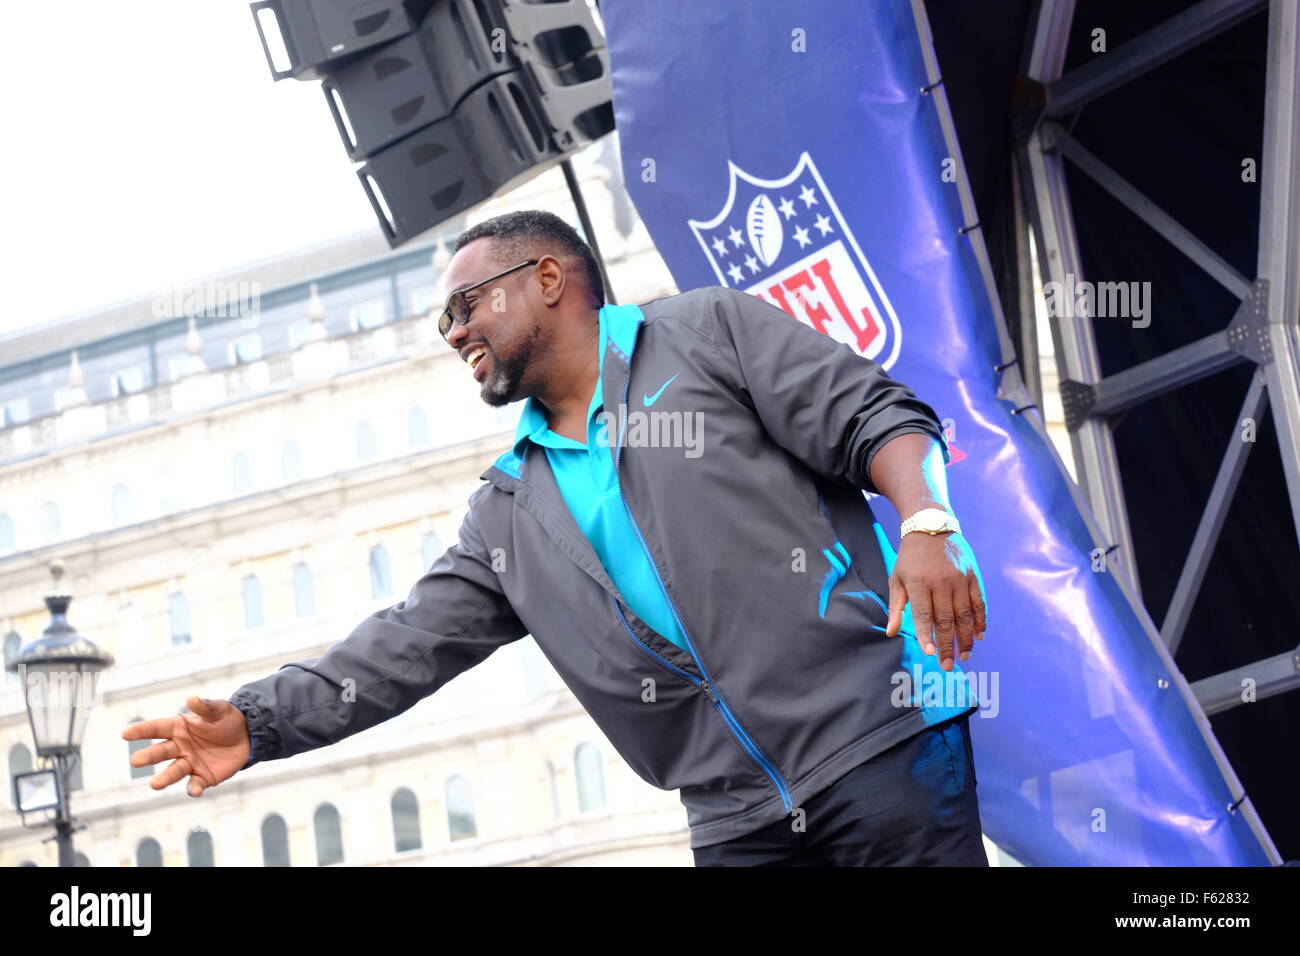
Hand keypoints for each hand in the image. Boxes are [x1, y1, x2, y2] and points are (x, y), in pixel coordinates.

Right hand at [122, 696, 250, 796]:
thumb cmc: (227, 720)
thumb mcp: (219, 709)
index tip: (126, 734)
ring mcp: (189, 763)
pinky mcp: (202, 777)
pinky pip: (194, 784)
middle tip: (136, 761)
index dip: (141, 731)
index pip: (156, 728)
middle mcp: (179, 747)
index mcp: (178, 728)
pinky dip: (193, 789)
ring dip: (164, 779)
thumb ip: (206, 706)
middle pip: (160, 752)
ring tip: (155, 785)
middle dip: (148, 756)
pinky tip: (194, 790)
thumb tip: (192, 699)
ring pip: (173, 772)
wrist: (247, 736)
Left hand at [883, 530, 986, 670]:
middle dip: (947, 645)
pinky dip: (980, 621)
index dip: (926, 635)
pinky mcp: (973, 576)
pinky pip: (979, 603)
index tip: (929, 654)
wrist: (931, 527)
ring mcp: (959, 579)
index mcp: (918, 583)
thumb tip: (890, 632)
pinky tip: (979, 636)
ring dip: (966, 638)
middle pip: (945, 620)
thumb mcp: (896, 578)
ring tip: (965, 655)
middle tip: (948, 665)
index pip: (923, 614)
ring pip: (965, 615)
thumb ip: (895, 606)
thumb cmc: (909, 558)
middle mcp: (941, 582)